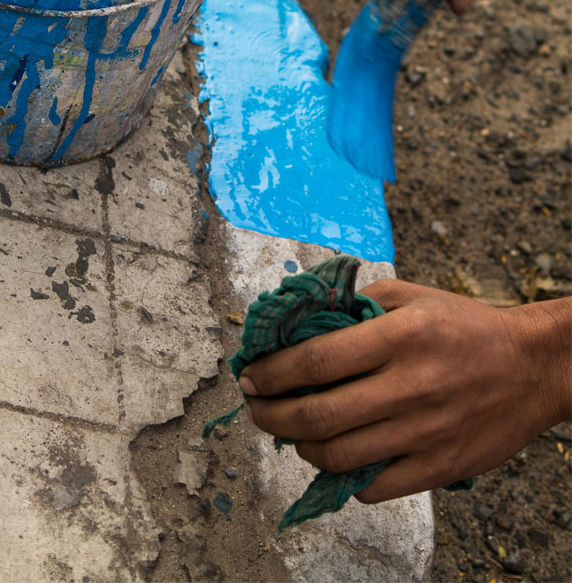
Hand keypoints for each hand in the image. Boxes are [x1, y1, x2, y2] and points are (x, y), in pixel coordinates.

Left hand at [238, 280, 571, 502]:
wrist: (532, 367)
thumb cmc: (465, 325)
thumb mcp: (412, 295)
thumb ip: (357, 303)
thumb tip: (300, 320)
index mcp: (399, 335)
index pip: (315, 360)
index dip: (271, 372)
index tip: (250, 375)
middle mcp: (409, 385)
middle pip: (317, 414)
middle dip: (271, 415)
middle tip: (255, 409)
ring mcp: (424, 431)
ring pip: (339, 455)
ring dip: (299, 447)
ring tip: (290, 433)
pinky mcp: (440, 467)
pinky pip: (374, 486)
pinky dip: (343, 476)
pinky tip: (334, 457)